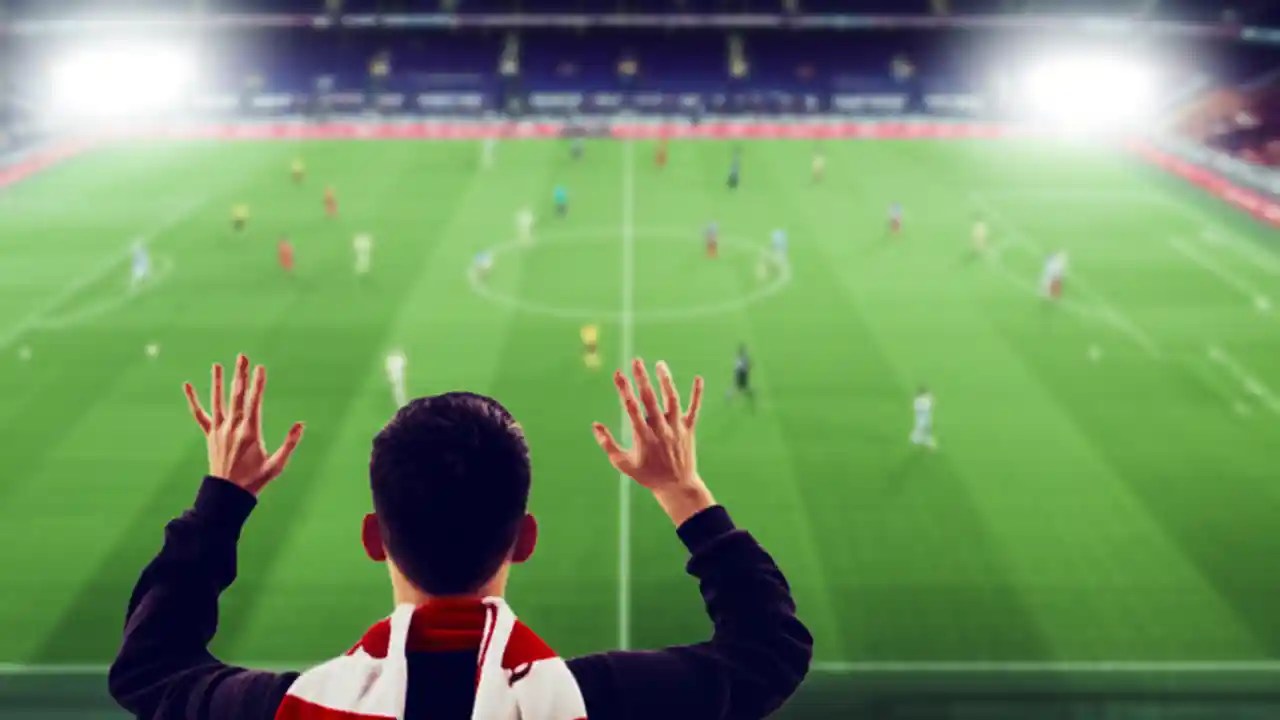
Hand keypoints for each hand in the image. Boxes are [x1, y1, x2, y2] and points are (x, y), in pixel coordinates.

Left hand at [182, 354, 304, 495]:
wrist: (227, 494)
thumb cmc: (255, 479)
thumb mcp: (277, 465)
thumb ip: (289, 444)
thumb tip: (301, 424)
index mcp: (250, 432)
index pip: (255, 402)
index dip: (258, 384)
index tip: (260, 368)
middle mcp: (232, 428)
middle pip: (237, 396)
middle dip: (240, 375)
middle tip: (242, 356)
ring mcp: (219, 430)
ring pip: (218, 401)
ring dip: (218, 382)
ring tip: (217, 365)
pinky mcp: (210, 435)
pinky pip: (200, 415)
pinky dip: (193, 400)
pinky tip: (187, 386)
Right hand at [593, 358, 713, 525]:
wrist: (677, 486)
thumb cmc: (647, 475)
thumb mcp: (623, 464)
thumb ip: (608, 444)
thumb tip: (594, 426)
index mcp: (643, 436)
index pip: (631, 408)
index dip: (624, 389)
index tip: (618, 373)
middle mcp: (660, 429)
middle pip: (650, 399)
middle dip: (642, 378)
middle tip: (636, 360)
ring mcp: (676, 428)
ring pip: (672, 400)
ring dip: (666, 381)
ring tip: (660, 364)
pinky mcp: (689, 430)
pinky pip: (694, 409)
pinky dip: (697, 394)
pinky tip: (698, 378)